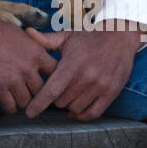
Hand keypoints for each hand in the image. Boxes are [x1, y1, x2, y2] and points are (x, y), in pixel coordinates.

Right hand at [0, 2, 61, 113]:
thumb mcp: (24, 35)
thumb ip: (36, 48)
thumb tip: (43, 56)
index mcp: (37, 53)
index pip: (56, 73)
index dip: (54, 80)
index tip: (50, 83)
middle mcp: (28, 68)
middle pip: (42, 92)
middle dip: (39, 95)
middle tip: (34, 96)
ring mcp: (13, 78)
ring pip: (26, 102)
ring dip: (23, 103)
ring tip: (19, 100)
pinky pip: (9, 105)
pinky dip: (9, 107)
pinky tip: (8, 103)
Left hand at [22, 19, 146, 119]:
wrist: (119, 36)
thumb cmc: (89, 38)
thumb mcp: (67, 37)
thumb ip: (46, 39)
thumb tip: (27, 32)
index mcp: (72, 63)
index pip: (52, 90)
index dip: (39, 103)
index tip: (29, 112)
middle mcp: (87, 76)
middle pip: (61, 101)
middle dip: (56, 98)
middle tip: (58, 91)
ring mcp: (100, 85)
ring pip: (75, 108)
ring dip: (69, 105)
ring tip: (69, 96)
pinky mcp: (111, 92)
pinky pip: (93, 113)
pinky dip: (82, 115)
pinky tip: (77, 110)